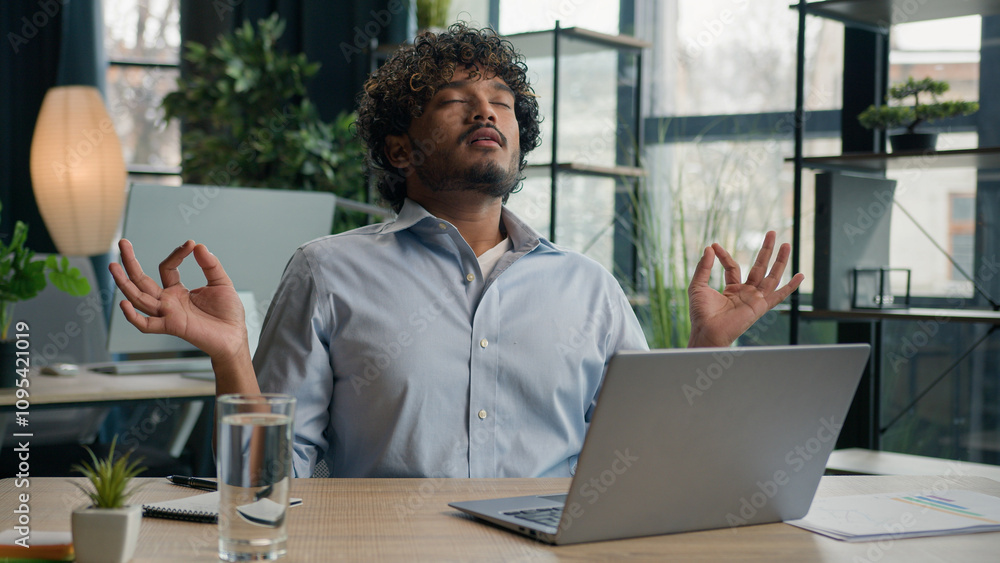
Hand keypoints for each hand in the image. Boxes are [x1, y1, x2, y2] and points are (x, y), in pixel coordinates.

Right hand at [109, 239, 248, 362]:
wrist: (235, 336)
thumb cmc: (228, 312)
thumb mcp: (221, 282)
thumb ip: (210, 265)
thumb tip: (198, 245)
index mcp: (178, 291)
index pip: (167, 268)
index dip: (176, 254)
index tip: (190, 244)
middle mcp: (168, 302)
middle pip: (141, 281)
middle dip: (130, 263)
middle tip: (123, 242)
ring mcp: (168, 313)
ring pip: (138, 299)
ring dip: (124, 284)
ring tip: (113, 266)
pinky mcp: (172, 326)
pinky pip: (147, 324)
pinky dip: (133, 317)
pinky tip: (123, 304)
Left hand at [687, 231, 803, 347]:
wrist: (707, 330)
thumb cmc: (701, 313)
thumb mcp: (698, 285)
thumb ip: (703, 267)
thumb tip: (709, 248)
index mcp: (732, 289)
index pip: (733, 267)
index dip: (724, 256)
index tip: (714, 246)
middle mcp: (746, 293)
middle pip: (759, 267)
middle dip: (766, 250)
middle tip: (772, 232)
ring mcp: (755, 299)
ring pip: (771, 276)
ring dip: (780, 260)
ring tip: (786, 244)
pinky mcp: (760, 306)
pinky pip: (779, 296)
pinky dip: (791, 286)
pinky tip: (800, 275)